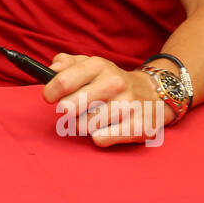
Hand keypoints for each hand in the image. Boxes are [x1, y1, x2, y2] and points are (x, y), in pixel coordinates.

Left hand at [40, 53, 173, 146]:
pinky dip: (98, 136)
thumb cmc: (111, 80)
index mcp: (99, 66)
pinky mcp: (138, 127)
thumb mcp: (90, 64)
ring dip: (83, 124)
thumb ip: (66, 63)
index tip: (50, 97)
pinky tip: (107, 127)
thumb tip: (49, 71)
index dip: (50, 92)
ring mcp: (128, 105)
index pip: (62, 81)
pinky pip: (100, 139)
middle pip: (70, 107)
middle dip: (67, 111)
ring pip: (83, 126)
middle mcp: (115, 83)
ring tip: (95, 116)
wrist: (154, 93)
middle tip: (72, 109)